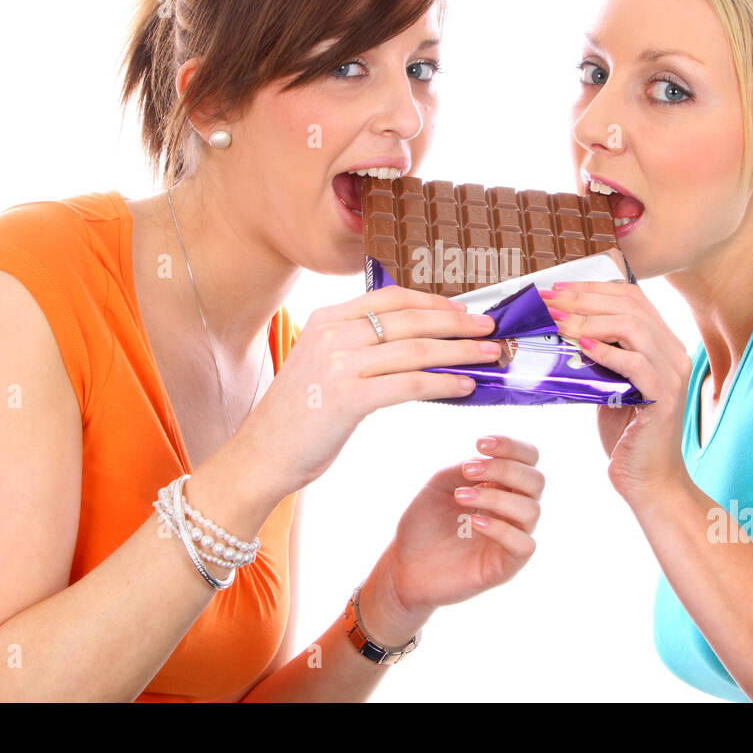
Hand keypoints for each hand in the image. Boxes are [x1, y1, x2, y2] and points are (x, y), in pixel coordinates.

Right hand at [237, 286, 499, 494]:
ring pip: (416, 350)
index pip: (391, 298)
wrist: (262, 455)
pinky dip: (443, 383)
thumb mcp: (323, 365)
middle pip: (410, 320)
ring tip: (489, 356)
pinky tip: (465, 386)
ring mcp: (338, 364)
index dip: (433, 302)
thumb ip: (359, 347)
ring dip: (460, 352)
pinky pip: (410, 384)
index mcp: (326, 319)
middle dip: (456, 323)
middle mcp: (332, 334)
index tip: (462, 309)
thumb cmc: (299, 416)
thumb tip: (419, 344)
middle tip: (489, 329)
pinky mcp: (348, 398)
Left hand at [363, 436, 543, 636]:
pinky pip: (524, 545)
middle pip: (537, 481)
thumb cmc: (424, 524)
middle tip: (468, 470)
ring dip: (495, 497)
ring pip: (531, 510)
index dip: (512, 446)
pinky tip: (473, 523)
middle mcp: (513, 510)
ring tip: (460, 497)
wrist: (404, 566)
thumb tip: (491, 460)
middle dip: (504, 469)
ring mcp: (512, 538)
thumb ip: (467, 468)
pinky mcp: (506, 566)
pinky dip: (501, 529)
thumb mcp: (441, 484)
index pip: (528, 459)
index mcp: (503, 486)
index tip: (480, 443)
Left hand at [540, 281, 691, 500]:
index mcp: (662, 343)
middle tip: (549, 302)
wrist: (647, 479)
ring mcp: (672, 373)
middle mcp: (673, 352)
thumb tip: (559, 329)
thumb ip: (597, 354)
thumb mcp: (608, 383)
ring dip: (589, 320)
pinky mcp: (664, 398)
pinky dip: (606, 350)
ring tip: (558, 322)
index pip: (631, 297)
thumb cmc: (625, 432)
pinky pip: (636, 363)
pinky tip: (580, 346)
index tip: (557, 289)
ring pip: (633, 327)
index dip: (593, 288)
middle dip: (584, 298)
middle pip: (630, 305)